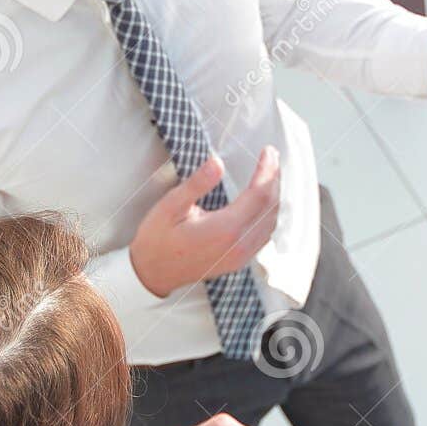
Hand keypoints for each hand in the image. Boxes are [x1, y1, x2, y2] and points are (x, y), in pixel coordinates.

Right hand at [128, 146, 280, 295]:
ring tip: (270, 174)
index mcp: (224, 229)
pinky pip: (264, 236)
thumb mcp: (170, 206)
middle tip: (272, 157)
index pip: (259, 194)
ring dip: (274, 197)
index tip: (269, 151)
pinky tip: (263, 202)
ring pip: (271, 223)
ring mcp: (241, 257)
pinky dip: (269, 215)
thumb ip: (197, 184)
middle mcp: (239, 245)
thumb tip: (217, 162)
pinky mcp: (238, 262)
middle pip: (270, 208)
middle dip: (274, 179)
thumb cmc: (157, 239)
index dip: (267, 170)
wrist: (151, 273)